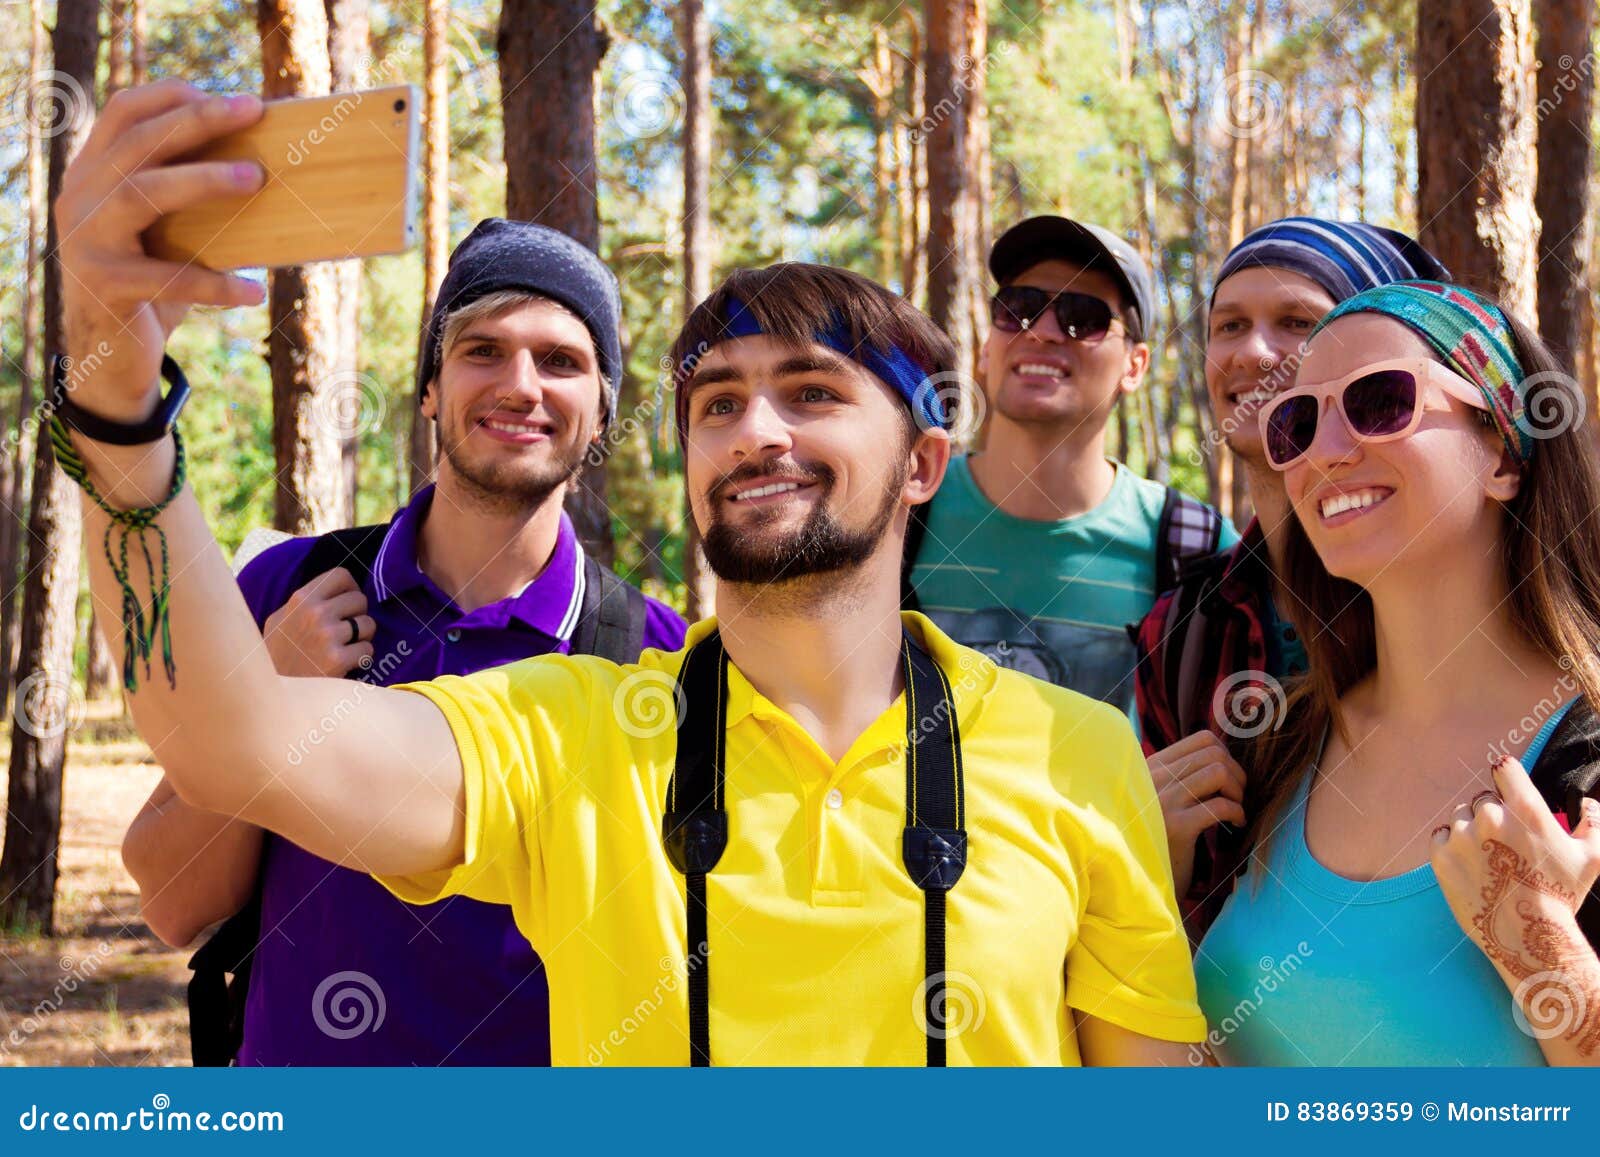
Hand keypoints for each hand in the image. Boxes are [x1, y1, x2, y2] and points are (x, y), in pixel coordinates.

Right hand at [55, 80, 265, 423]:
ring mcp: (87, 240)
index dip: (175, 96)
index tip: (234, 97)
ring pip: (141, 194)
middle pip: (138, 143)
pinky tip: (253, 292)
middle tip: (254, 111)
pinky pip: (165, 278)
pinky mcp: (104, 287)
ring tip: (258, 179)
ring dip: (202, 180)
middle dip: (198, 121)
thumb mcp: (169, 234)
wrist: (112, 357)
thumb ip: (192, 200)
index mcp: (95, 173)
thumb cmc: (154, 285)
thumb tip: (268, 168)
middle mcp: (82, 197)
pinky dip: (214, 284)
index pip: (125, 112)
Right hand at [261, 568, 374, 677]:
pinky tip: (345, 663)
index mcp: (301, 599)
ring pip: (368, 624)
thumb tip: (337, 588)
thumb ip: (305, 602)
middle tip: (346, 630)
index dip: (350, 589)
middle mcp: (315, 613)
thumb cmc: (277, 654)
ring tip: (344, 647)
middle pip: (359, 600)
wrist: (272, 690)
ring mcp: (327, 636)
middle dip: (357, 615)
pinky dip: (361, 657)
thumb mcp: (281, 619)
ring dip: (362, 637)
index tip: (347, 604)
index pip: (341, 575)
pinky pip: (368, 649)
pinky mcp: (337, 660)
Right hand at [1147, 730, 1246, 895]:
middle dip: (1236, 773)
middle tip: (1237, 796)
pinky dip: (1238, 812)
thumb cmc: (1156, 838)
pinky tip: (1236, 824)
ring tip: (1235, 808)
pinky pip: (1221, 805)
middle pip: (1214, 753)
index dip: (1226, 754)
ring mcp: (1164, 801)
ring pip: (1218, 772)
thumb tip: (1221, 758)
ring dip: (1237, 790)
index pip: (1202, 738)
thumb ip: (1180, 777)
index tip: (1228, 778)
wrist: (1138, 879)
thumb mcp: (1160, 799)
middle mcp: (1154, 778)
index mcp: (1152, 767)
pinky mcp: (1177, 827)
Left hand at [1432, 755, 1599, 1057]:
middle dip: (1493, 813)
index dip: (1505, 776)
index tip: (1507, 787)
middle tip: (1506, 842)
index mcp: (1524, 809)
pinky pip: (1440, 835)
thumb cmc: (1561, 895)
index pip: (1503, 767)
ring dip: (1471, 829)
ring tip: (1489, 857)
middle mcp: (1489, 816)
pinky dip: (1451, 845)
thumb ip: (1592, 822)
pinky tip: (1471, 864)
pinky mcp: (1441, 856)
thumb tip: (1588, 802)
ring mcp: (1461, 836)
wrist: (1528, 935)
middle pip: (1482, 798)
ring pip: (1460, 816)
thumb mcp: (1591, 858)